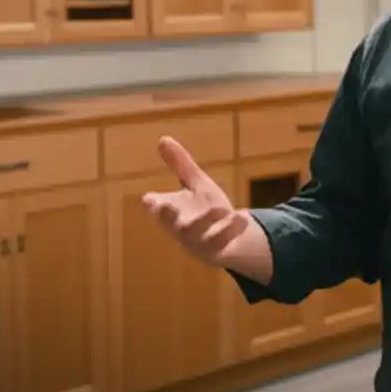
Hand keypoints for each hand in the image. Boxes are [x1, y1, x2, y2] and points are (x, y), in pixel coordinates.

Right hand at [143, 136, 250, 267]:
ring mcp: (199, 244)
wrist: (234, 239)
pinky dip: (233, 230)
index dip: (152, 205)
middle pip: (173, 226)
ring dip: (208, 222)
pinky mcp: (218, 252)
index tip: (148, 199)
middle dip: (169, 218)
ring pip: (199, 237)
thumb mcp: (197, 184)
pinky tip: (243, 215)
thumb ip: (181, 165)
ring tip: (221, 208)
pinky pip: (223, 245)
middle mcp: (182, 230)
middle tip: (166, 206)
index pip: (157, 209)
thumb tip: (162, 139)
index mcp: (173, 213)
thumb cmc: (207, 210)